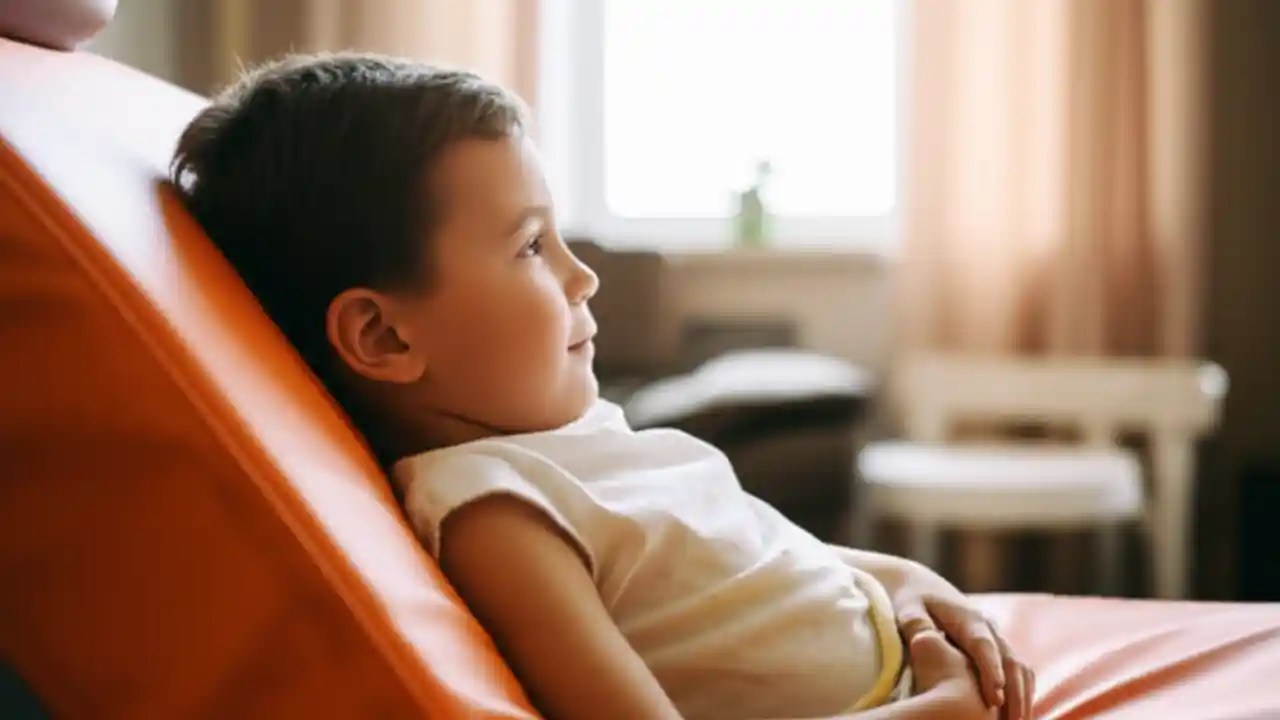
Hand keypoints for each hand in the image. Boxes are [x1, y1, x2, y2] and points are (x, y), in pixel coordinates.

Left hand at [883, 562, 1035, 719]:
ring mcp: (996, 638)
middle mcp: (988, 628)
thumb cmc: (912, 601)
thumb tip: (924, 638)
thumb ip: (916, 623)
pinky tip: (1017, 714)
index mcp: (968, 618)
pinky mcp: (997, 648)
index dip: (991, 671)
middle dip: (1014, 692)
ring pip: (1019, 668)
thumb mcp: (908, 608)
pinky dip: (1022, 692)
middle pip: (1010, 661)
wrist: (923, 587)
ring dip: (1023, 695)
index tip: (995, 697)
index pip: (983, 646)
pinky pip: (1018, 671)